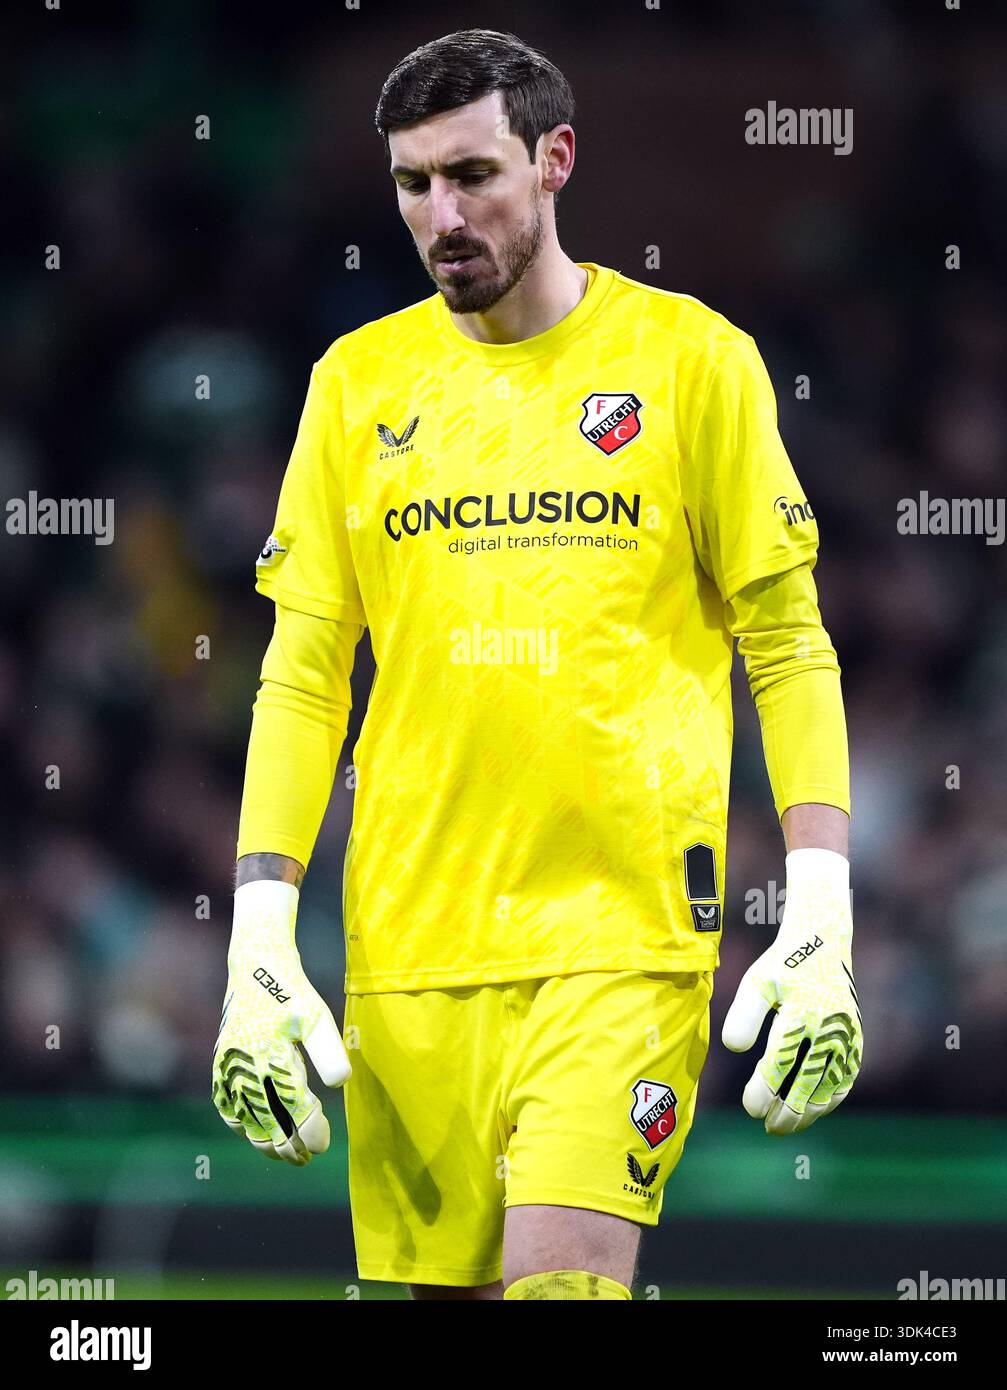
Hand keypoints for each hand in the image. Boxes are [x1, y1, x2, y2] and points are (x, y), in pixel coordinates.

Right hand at [212, 880, 350, 1164]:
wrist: (256, 964)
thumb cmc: (291, 990)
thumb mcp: (316, 1016)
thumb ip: (327, 1051)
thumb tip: (339, 1084)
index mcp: (270, 1059)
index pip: (293, 1113)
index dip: (310, 1134)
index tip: (324, 1143)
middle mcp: (245, 1069)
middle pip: (267, 1125)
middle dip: (289, 1146)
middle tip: (308, 1157)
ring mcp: (229, 1068)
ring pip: (244, 1121)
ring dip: (265, 1141)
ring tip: (285, 1152)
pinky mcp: (221, 1063)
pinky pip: (226, 1106)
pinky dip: (241, 1125)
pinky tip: (254, 1132)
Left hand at [722, 848, 862, 1134]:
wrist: (823, 943)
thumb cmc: (783, 965)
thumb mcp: (757, 981)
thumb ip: (744, 1014)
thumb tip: (735, 1049)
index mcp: (801, 1013)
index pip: (780, 1065)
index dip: (763, 1092)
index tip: (750, 1107)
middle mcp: (828, 1029)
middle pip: (808, 1086)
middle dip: (787, 1113)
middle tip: (767, 1126)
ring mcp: (846, 1038)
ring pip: (830, 1090)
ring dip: (809, 1113)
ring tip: (785, 1126)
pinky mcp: (855, 1041)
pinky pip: (845, 1081)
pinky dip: (829, 1101)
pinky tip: (811, 1112)